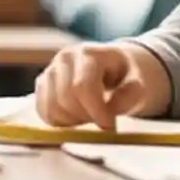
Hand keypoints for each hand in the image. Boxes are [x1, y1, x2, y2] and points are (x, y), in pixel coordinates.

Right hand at [35, 44, 152, 129]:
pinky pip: (43, 111)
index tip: (110, 127)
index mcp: (90, 52)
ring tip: (90, 116)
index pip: (83, 85)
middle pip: (66, 98)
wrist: (111, 66)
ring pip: (52, 107)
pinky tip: (76, 119)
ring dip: (72, 122)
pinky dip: (59, 123)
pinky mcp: (43, 84)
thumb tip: (111, 109)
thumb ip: (130, 95)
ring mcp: (51, 70)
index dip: (96, 110)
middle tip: (101, 121)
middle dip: (86, 117)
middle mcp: (65, 57)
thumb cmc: (125, 75)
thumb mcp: (137, 81)